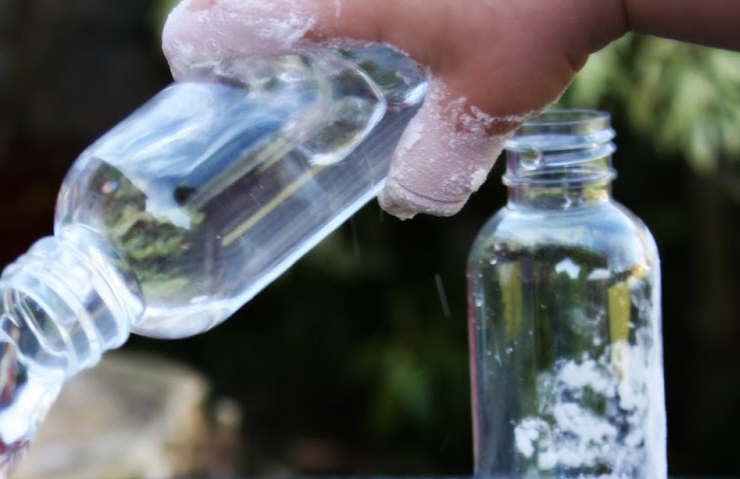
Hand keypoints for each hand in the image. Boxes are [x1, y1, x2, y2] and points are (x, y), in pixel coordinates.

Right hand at [161, 0, 624, 216]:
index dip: (198, 61)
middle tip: (286, 62)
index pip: (204, 28)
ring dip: (314, 7)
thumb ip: (440, 158)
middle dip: (258, 24)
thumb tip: (410, 197)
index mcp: (321, 0)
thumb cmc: (542, 6)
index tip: (216, 81)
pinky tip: (413, 10)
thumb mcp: (489, 101)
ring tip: (354, 32)